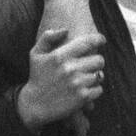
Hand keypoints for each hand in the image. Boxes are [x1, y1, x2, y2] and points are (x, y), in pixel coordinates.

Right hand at [38, 0, 100, 135]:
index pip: (88, 42)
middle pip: (99, 59)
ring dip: (95, 77)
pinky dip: (94, 90)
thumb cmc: (37, 77)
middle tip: (90, 65)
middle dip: (96, 61)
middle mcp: (69, 69)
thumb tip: (66, 30)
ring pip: (100, 75)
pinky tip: (84, 90)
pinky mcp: (82, 97)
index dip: (99, 39)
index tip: (102, 40)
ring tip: (85, 79)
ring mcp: (77, 83)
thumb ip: (48, 38)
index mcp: (59, 56)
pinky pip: (99, 89)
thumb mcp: (36, 55)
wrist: (34, 105)